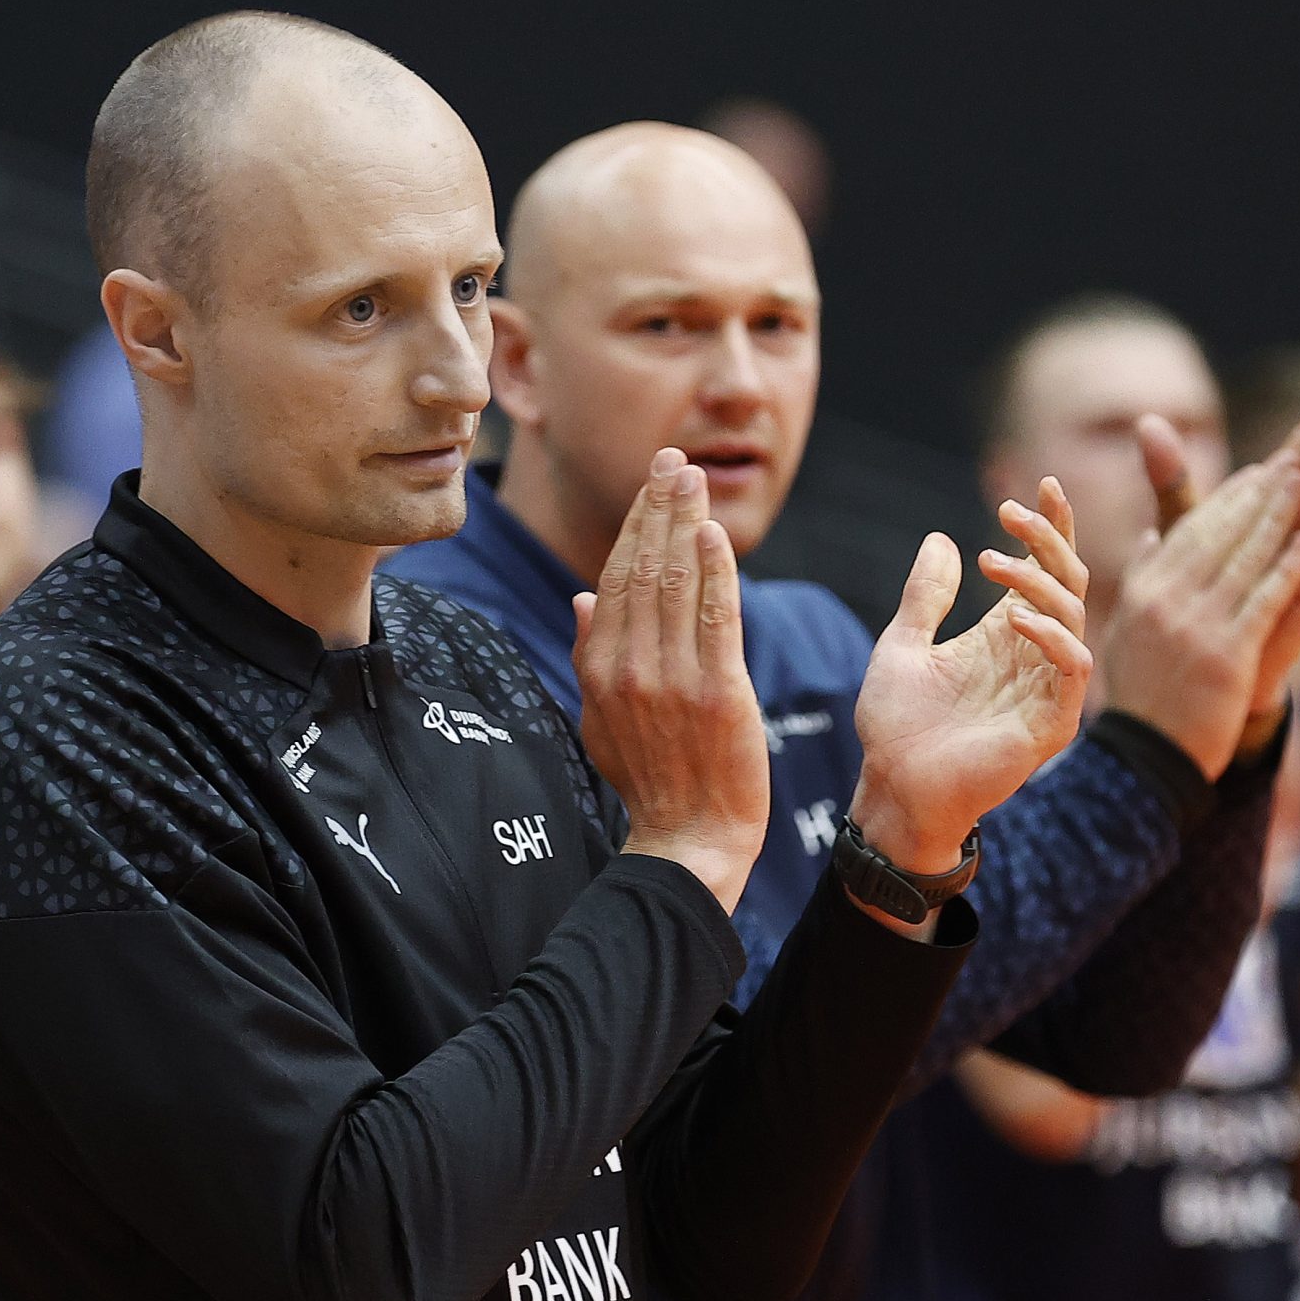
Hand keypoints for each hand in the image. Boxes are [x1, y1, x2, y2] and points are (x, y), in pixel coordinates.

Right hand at [574, 447, 768, 912]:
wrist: (689, 841)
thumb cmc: (652, 782)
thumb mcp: (601, 721)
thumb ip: (590, 655)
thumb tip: (581, 598)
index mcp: (600, 670)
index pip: (615, 579)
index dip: (636, 525)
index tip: (652, 482)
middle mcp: (629, 668)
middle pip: (642, 569)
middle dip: (658, 507)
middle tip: (674, 459)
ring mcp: (672, 680)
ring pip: (675, 584)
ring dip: (685, 523)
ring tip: (694, 477)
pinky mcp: (718, 693)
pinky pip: (714, 619)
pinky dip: (714, 572)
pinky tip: (714, 534)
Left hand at [850, 476, 1093, 874]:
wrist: (892, 789)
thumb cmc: (897, 726)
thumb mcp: (903, 644)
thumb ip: (926, 595)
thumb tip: (941, 539)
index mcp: (1005, 633)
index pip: (1045, 569)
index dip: (1052, 527)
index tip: (1044, 485)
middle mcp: (1034, 654)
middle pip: (1067, 581)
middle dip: (1048, 539)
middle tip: (1010, 511)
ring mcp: (1047, 688)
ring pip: (1073, 614)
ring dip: (1037, 580)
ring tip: (992, 562)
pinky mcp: (1052, 723)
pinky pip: (1072, 667)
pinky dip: (1051, 635)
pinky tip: (1015, 617)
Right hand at [1100, 441, 1299, 777]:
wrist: (1146, 757)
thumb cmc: (1140, 695)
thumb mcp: (1128, 629)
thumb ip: (1142, 578)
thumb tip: (1152, 537)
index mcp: (1144, 592)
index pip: (1190, 532)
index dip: (1226, 500)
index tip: (1256, 474)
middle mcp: (1167, 602)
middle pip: (1220, 536)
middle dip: (1258, 496)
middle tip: (1291, 461)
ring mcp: (1197, 628)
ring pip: (1244, 560)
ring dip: (1277, 518)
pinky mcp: (1227, 657)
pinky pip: (1262, 602)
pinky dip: (1287, 572)